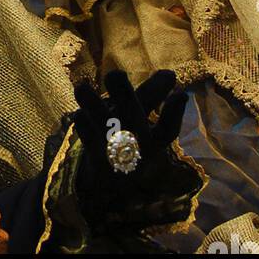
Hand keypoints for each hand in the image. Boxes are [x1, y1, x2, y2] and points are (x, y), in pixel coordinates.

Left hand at [71, 70, 198, 232]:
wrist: (107, 184)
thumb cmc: (128, 140)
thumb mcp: (143, 120)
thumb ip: (152, 96)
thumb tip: (171, 74)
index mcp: (154, 140)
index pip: (169, 130)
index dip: (174, 114)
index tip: (181, 95)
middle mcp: (138, 145)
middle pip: (133, 120)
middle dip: (123, 98)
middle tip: (115, 75)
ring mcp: (116, 152)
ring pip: (104, 125)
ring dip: (92, 104)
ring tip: (82, 86)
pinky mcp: (96, 159)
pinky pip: (87, 137)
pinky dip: (82, 124)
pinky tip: (78, 114)